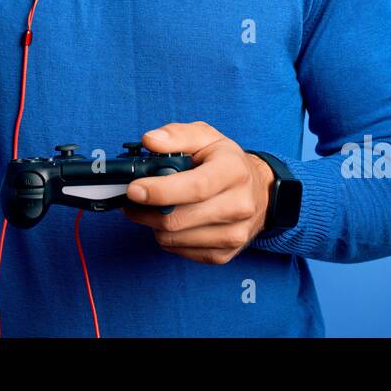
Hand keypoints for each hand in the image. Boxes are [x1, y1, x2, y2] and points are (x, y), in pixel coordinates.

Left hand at [123, 121, 275, 264]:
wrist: (259, 192)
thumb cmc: (225, 161)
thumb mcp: (205, 137)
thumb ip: (176, 135)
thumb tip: (149, 140)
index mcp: (234, 171)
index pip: (195, 187)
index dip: (160, 191)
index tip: (133, 189)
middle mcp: (239, 205)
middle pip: (178, 219)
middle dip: (146, 210)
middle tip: (131, 198)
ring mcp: (234, 234)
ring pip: (174, 238)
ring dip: (153, 224)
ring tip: (152, 207)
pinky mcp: (224, 255)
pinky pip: (180, 251)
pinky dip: (167, 237)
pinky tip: (172, 220)